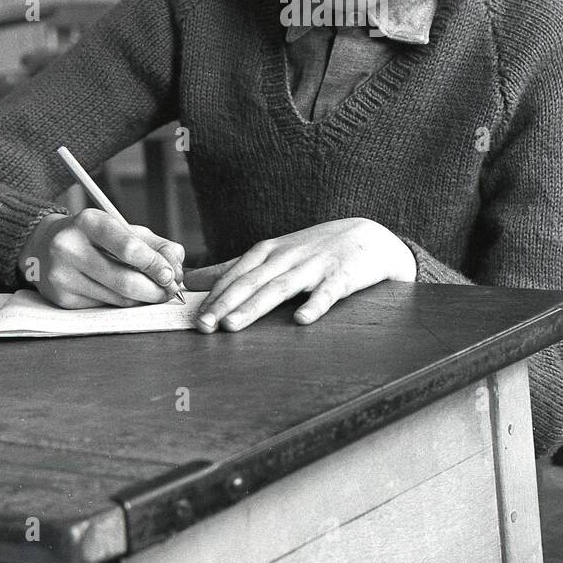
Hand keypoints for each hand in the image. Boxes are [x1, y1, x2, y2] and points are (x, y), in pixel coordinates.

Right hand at [18, 209, 184, 308]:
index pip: (129, 248)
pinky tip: (126, 294)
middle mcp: (70, 248)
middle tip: (170, 290)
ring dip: (143, 299)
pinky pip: (105, 307)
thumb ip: (154, 244)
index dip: (155, 265)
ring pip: (118, 298)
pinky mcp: (62, 299)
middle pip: (126, 281)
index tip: (171, 274)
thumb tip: (177, 265)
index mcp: (89, 222)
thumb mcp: (122, 228)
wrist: (42, 246)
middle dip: (155, 290)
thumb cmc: (92, 236)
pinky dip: (123, 303)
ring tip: (154, 292)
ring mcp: (63, 276)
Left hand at [188, 218, 415, 332]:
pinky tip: (302, 320)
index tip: (193, 317)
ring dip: (255, 306)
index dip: (214, 295)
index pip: (236, 273)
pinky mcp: (342, 276)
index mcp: (270, 251)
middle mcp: (287, 256)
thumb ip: (235, 267)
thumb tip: (193, 280)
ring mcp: (315, 265)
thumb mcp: (274, 253)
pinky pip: (327, 292)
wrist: (369, 237)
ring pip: (280, 287)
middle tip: (203, 325)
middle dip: (225, 303)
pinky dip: (314, 304)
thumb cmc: (315, 249)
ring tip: (233, 325)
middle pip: (252, 281)